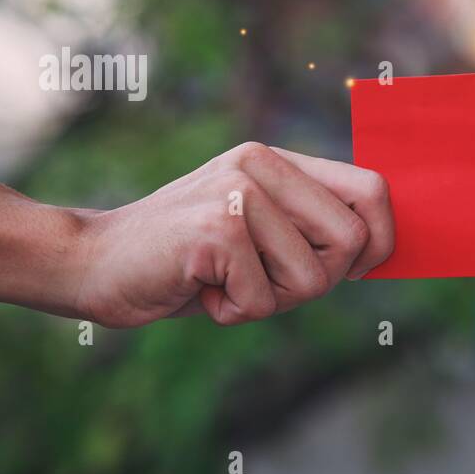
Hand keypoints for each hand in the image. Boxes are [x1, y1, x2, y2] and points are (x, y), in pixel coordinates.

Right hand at [74, 142, 392, 327]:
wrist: (92, 263)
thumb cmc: (186, 261)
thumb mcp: (257, 234)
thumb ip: (309, 230)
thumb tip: (381, 249)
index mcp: (278, 161)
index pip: (373, 189)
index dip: (381, 239)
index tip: (358, 270)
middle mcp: (261, 164)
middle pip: (352, 242)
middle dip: (318, 281)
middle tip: (262, 279)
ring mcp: (238, 193)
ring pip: (312, 280)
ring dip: (268, 299)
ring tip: (222, 280)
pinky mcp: (217, 229)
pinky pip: (262, 301)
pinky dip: (232, 312)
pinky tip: (197, 289)